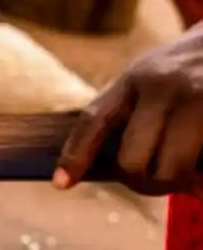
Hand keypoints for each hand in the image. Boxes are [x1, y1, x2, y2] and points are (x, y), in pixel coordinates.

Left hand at [54, 25, 202, 194]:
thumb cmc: (192, 65)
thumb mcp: (154, 74)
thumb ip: (131, 109)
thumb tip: (114, 168)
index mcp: (135, 78)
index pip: (94, 120)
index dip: (75, 155)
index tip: (61, 184)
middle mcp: (164, 87)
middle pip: (131, 159)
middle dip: (141, 182)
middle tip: (156, 183)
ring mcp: (199, 98)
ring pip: (172, 169)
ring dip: (176, 184)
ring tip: (188, 181)